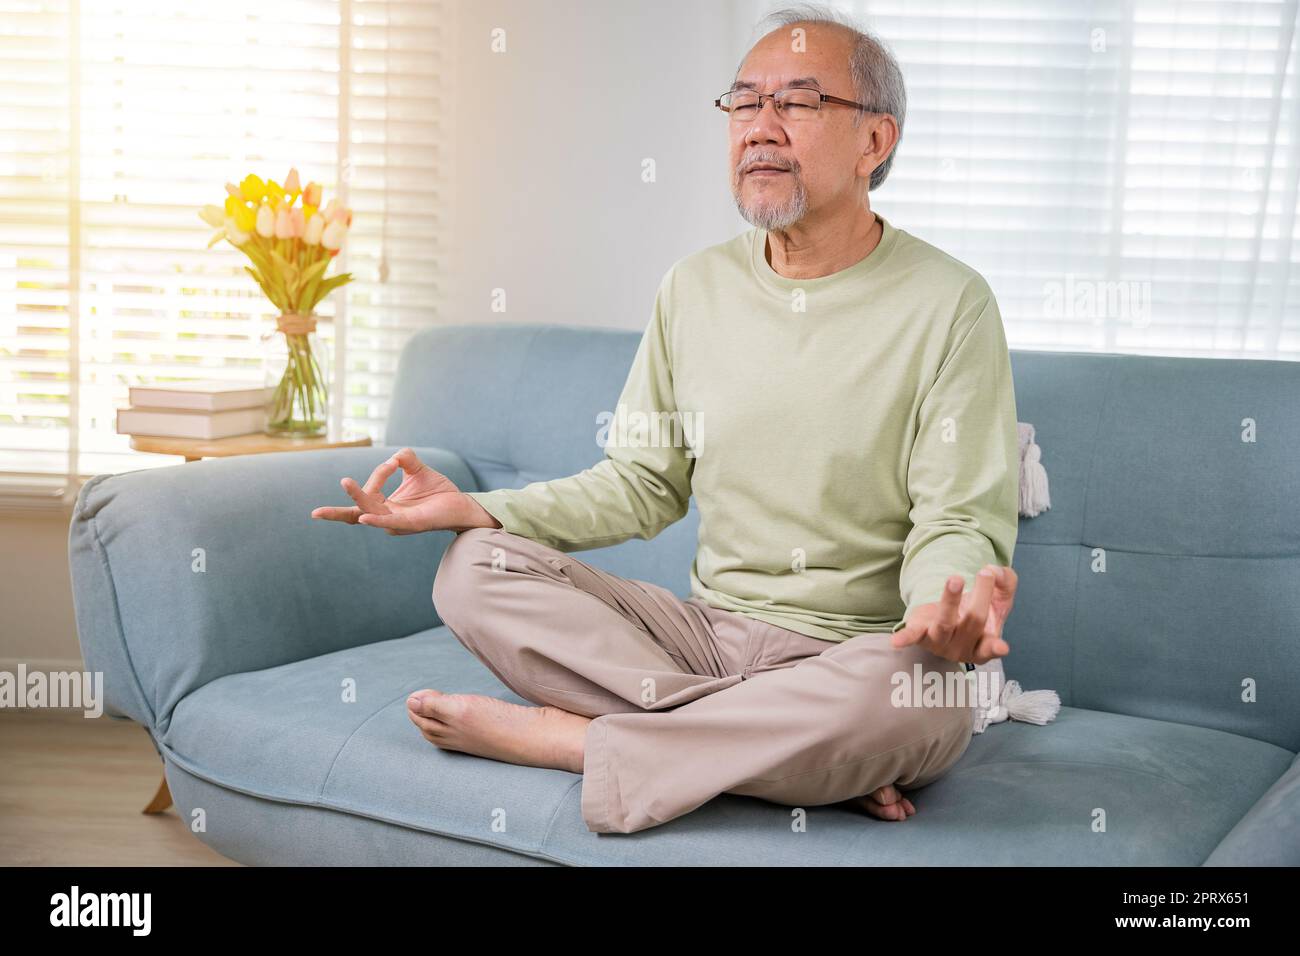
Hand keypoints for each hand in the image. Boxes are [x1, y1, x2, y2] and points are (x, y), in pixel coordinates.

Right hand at [310, 447, 487, 534]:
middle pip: (358, 514)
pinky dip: (377, 520)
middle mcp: (389, 517)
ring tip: (345, 484)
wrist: (463, 505)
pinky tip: (364, 518)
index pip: (370, 491)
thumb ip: (404, 459)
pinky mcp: (413, 524)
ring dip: (358, 499)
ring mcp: (400, 523)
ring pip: (372, 513)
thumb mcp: (418, 470)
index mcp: (386, 507)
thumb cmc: (439, 492)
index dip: (378, 474)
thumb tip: (394, 457)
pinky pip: (392, 523)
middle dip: (337, 513)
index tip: (394, 463)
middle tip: (315, 513)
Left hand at [889, 564, 1017, 664]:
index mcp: (984, 645)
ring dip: (950, 601)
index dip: (995, 648)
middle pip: (973, 622)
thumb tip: (994, 571)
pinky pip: (912, 637)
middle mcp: (961, 649)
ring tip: (956, 580)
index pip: (990, 648)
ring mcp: (939, 643)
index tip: (1002, 646)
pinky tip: (896, 642)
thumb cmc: (976, 608)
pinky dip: (905, 639)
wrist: (949, 613)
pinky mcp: (920, 634)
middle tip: (985, 573)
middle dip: (981, 595)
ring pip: (945, 624)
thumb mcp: (999, 595)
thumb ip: (1006, 582)